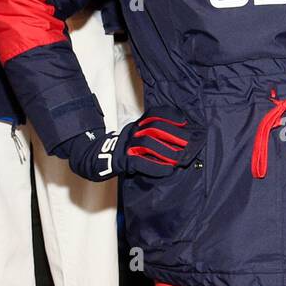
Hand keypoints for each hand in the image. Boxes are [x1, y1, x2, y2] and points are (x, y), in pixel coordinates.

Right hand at [59, 108, 203, 180]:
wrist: (96, 158)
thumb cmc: (123, 149)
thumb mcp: (137, 135)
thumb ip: (153, 134)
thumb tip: (178, 135)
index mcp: (137, 125)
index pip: (154, 114)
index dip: (169, 115)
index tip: (184, 120)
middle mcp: (132, 132)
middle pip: (155, 129)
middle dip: (174, 136)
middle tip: (189, 143)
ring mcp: (127, 146)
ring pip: (149, 145)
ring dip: (168, 153)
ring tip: (181, 159)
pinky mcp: (123, 161)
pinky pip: (141, 163)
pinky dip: (157, 167)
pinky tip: (168, 171)